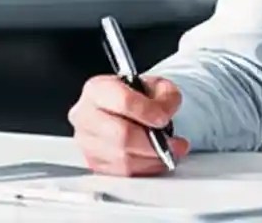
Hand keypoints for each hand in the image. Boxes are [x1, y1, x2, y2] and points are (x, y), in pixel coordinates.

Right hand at [68, 74, 189, 175]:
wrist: (119, 113)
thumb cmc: (134, 99)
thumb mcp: (154, 86)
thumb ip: (165, 95)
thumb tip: (165, 112)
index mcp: (97, 90)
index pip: (123, 100)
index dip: (147, 111)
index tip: (164, 118)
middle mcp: (86, 116)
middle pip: (121, 135)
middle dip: (154, 142)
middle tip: (175, 143)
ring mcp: (87, 143)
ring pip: (123, 159)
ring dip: (153, 159)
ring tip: (171, 152)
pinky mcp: (94, 165)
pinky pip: (123, 174)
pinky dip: (145, 169)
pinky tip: (156, 160)